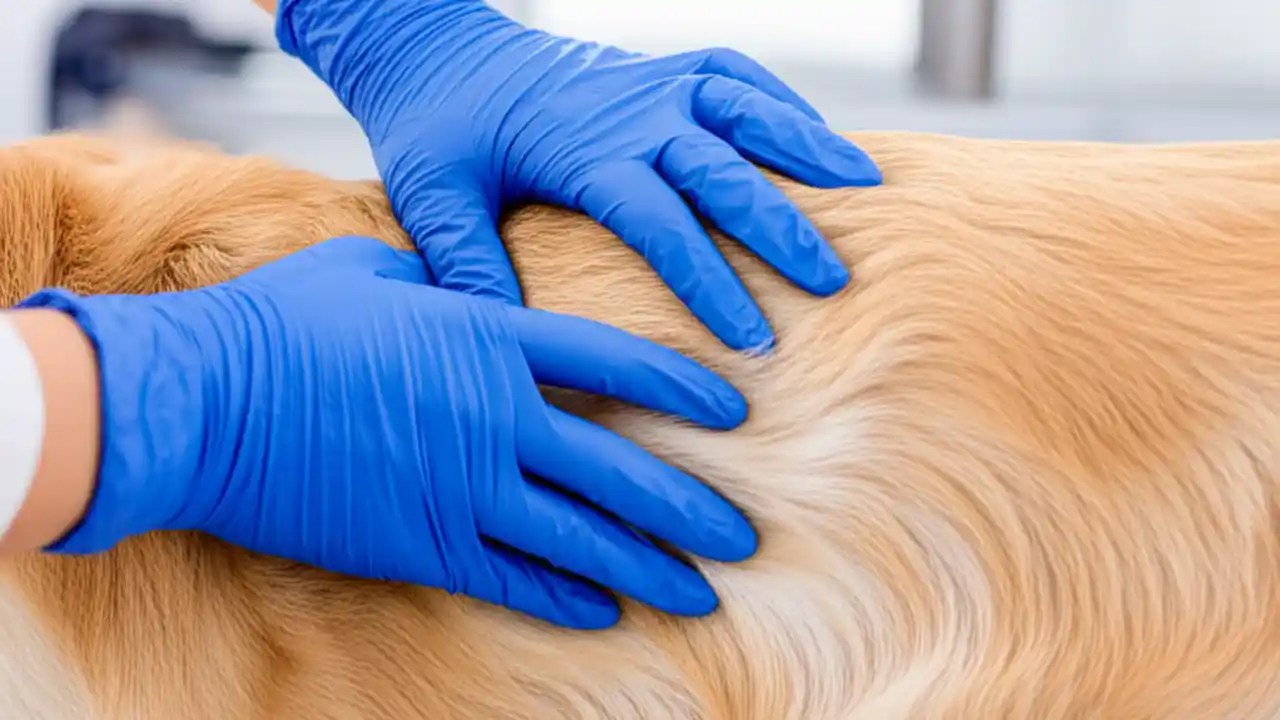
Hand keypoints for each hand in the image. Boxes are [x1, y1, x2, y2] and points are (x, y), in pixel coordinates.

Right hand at [20, 237, 755, 628]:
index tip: (734, 410)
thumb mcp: (369, 268)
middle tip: (743, 535)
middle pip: (620, 469)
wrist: (204, 400)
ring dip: (648, 566)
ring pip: (581, 536)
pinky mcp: (421, 541)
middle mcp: (495, 415)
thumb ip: (436, 271)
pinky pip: (513, 577)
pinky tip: (607, 611)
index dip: (684, 386)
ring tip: (702, 591)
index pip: (615, 365)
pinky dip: (565, 596)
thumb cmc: (281, 320)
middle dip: (690, 507)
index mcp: (489, 337)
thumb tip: (455, 270)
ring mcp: (462, 485)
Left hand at [276, 0, 881, 349]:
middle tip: (834, 282)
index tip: (754, 339)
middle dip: (782, 228)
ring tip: (869, 189)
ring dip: (808, 147)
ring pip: (747, 110)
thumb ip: (469, 263)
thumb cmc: (434, 132)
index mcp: (584, 150)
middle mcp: (633, 110)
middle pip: (724, 169)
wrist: (438, 49)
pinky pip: (737, 76)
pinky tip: (822, 140)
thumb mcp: (434, 198)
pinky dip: (783, 105)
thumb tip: (509, 337)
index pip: (663, 224)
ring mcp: (652, 80)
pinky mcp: (660, 67)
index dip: (712, 283)